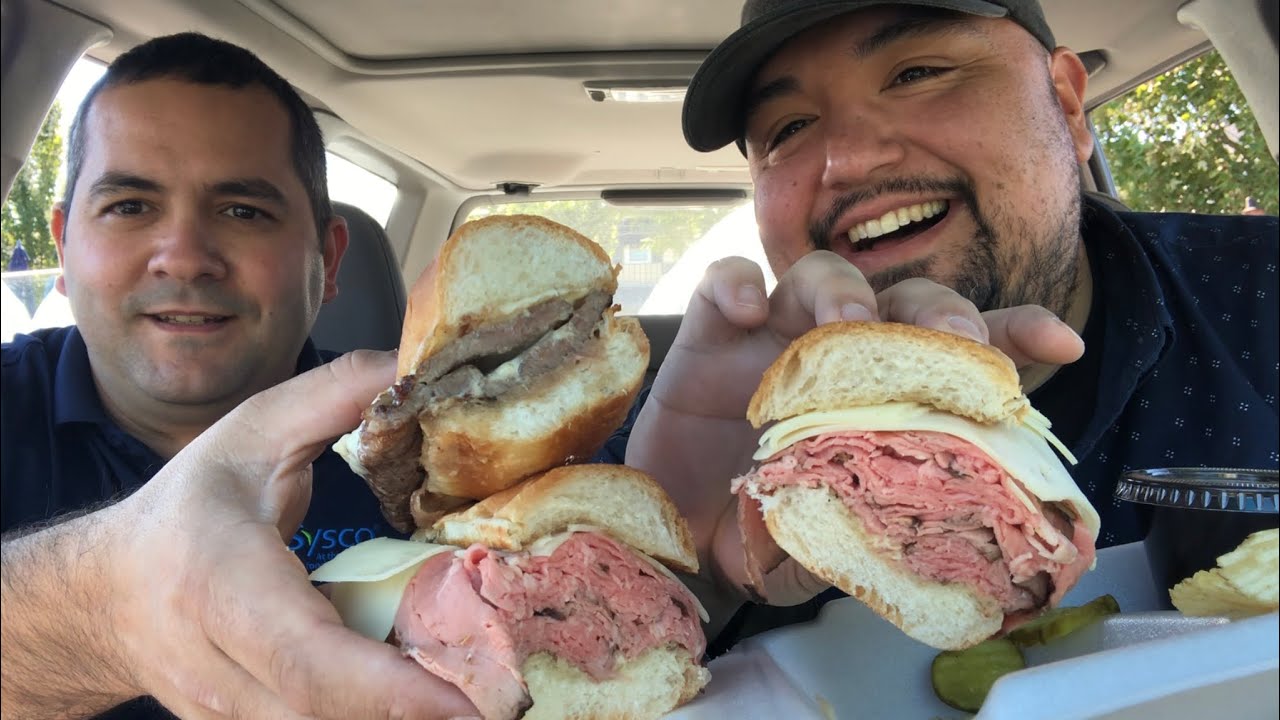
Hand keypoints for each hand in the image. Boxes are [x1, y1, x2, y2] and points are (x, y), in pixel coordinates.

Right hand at [99, 351, 477, 718]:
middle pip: (326, 713)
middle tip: (506, 697)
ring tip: (484, 698)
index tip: (461, 702)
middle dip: (417, 715)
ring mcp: (229, 716)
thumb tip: (419, 368)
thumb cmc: (184, 510)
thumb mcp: (251, 433)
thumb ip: (336, 397)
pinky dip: (377, 718)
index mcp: (220, 583)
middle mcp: (219, 666)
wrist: (105, 595)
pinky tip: (431, 697)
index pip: (306, 654)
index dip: (386, 688)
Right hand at [626, 253, 1082, 612]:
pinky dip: (738, 284)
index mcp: (882, 401)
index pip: (959, 356)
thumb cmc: (756, 532)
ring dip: (842, 290)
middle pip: (902, 301)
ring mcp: (775, 337)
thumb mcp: (822, 548)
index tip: (1062, 343)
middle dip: (936, 311)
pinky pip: (726, 282)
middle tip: (952, 341)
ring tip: (844, 321)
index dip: (1013, 336)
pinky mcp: (711, 333)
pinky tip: (746, 313)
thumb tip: (939, 561)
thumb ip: (866, 539)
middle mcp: (839, 356)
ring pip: (821, 274)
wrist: (672, 534)